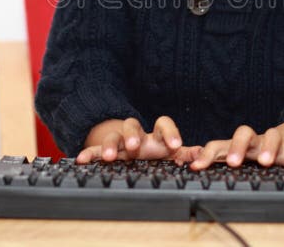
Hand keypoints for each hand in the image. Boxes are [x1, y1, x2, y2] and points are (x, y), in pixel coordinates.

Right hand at [76, 116, 202, 164]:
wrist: (135, 150)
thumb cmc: (157, 152)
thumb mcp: (173, 154)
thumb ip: (188, 154)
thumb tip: (203, 153)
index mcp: (156, 135)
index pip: (163, 123)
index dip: (169, 132)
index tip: (175, 145)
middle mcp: (137, 134)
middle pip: (133, 125)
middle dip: (134, 134)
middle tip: (136, 145)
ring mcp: (120, 142)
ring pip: (113, 136)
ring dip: (110, 144)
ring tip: (109, 156)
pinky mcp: (105, 151)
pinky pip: (94, 149)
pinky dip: (88, 153)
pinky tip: (80, 160)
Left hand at [190, 125, 283, 173]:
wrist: (283, 142)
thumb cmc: (251, 153)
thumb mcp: (232, 157)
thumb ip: (213, 159)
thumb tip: (187, 163)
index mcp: (236, 146)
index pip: (219, 144)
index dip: (208, 154)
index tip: (198, 166)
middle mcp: (254, 141)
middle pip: (244, 133)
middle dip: (237, 146)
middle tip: (234, 162)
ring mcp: (274, 143)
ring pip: (272, 136)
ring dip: (269, 147)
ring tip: (267, 162)